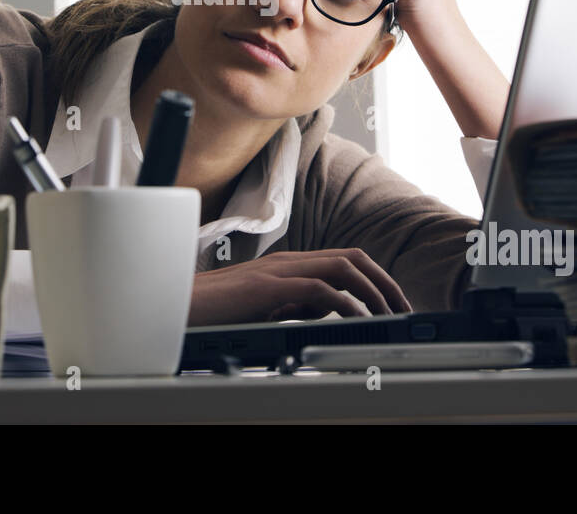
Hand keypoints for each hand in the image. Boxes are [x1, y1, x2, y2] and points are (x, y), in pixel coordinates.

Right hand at [187, 249, 412, 325]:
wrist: (172, 308)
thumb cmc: (212, 311)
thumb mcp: (263, 308)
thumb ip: (291, 305)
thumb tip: (322, 312)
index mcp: (286, 264)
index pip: (343, 259)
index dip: (374, 278)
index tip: (392, 302)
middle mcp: (287, 261)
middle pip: (352, 257)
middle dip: (384, 281)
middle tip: (403, 309)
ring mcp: (278, 271)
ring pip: (343, 267)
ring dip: (373, 290)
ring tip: (390, 315)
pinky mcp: (268, 288)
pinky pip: (319, 289)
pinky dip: (346, 304)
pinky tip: (357, 319)